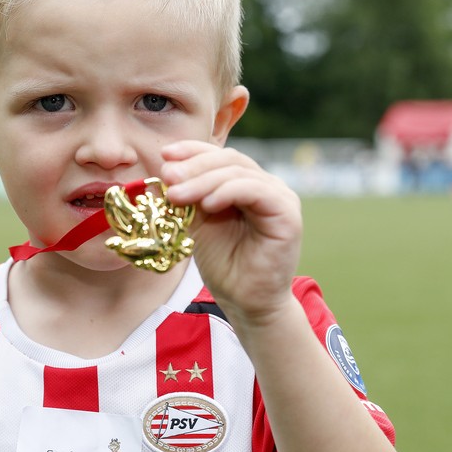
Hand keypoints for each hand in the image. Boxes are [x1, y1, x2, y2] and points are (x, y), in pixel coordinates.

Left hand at [160, 140, 302, 326]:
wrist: (246, 301)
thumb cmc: (224, 263)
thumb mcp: (198, 223)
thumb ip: (188, 197)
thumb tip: (164, 171)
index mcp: (246, 183)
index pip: (220, 156)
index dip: (193, 151)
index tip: (165, 155)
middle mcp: (266, 185)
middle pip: (229, 160)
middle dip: (194, 165)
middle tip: (168, 175)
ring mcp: (280, 197)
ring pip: (239, 173)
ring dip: (203, 180)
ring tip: (176, 195)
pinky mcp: (287, 214)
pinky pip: (255, 191)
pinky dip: (228, 192)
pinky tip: (207, 204)